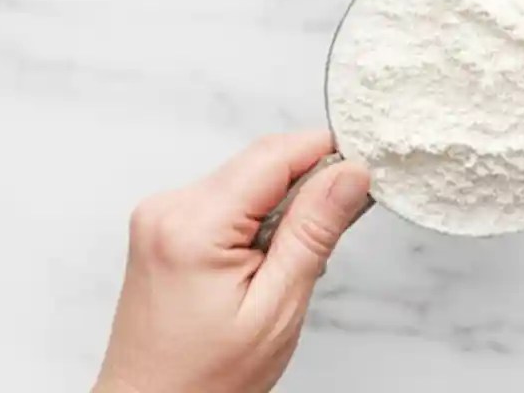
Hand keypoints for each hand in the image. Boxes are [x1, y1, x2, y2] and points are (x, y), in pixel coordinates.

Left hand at [95, 132, 370, 392]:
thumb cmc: (205, 378)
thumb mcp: (277, 307)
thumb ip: (314, 231)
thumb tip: (349, 173)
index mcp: (193, 226)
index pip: (273, 155)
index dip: (325, 151)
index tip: (363, 170)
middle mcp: (168, 208)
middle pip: (258, 163)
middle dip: (305, 186)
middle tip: (335, 230)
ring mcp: (160, 215)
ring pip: (245, 180)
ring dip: (281, 206)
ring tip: (290, 264)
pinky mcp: (163, 226)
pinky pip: (225, 199)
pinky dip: (255, 220)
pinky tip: (262, 262)